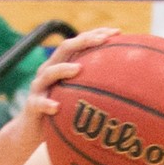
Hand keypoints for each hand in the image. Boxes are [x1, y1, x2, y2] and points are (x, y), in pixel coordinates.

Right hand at [10, 27, 118, 151]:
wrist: (30, 132)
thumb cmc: (61, 115)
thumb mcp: (79, 99)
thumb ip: (97, 89)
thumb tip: (132, 90)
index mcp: (62, 66)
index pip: (80, 44)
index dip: (97, 34)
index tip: (117, 32)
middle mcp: (49, 71)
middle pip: (64, 49)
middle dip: (83, 41)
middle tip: (103, 40)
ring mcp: (39, 87)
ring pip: (49, 72)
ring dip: (63, 69)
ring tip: (78, 69)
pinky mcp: (32, 106)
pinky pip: (38, 103)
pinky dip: (47, 104)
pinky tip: (56, 107)